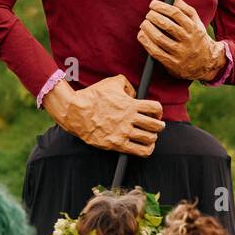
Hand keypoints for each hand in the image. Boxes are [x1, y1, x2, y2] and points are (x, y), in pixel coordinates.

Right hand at [44, 74, 164, 155]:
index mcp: (130, 104)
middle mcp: (129, 119)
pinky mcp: (117, 144)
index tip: (155, 113)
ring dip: (153, 137)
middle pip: (156, 125)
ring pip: (150, 139)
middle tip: (156, 125)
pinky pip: (140, 151)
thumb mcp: (112, 83)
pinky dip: (147, 150)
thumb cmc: (92, 96)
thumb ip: (128, 85)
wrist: (75, 112)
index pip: (156, 108)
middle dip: (159, 125)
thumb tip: (135, 95)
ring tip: (150, 136)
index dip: (158, 111)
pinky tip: (146, 146)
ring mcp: (123, 133)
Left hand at [138, 0, 225, 81]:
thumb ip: (187, 10)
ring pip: (159, 38)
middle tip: (148, 14)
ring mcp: (180, 53)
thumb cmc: (197, 39)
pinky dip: (146, 41)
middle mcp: (188, 40)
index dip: (162, 7)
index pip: (175, 13)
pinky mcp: (172, 64)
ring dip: (147, 28)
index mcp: (194, 28)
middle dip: (153, 16)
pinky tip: (142, 35)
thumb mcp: (198, 24)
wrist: (206, 64)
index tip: (153, 4)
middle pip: (166, 25)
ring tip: (144, 24)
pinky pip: (155, 52)